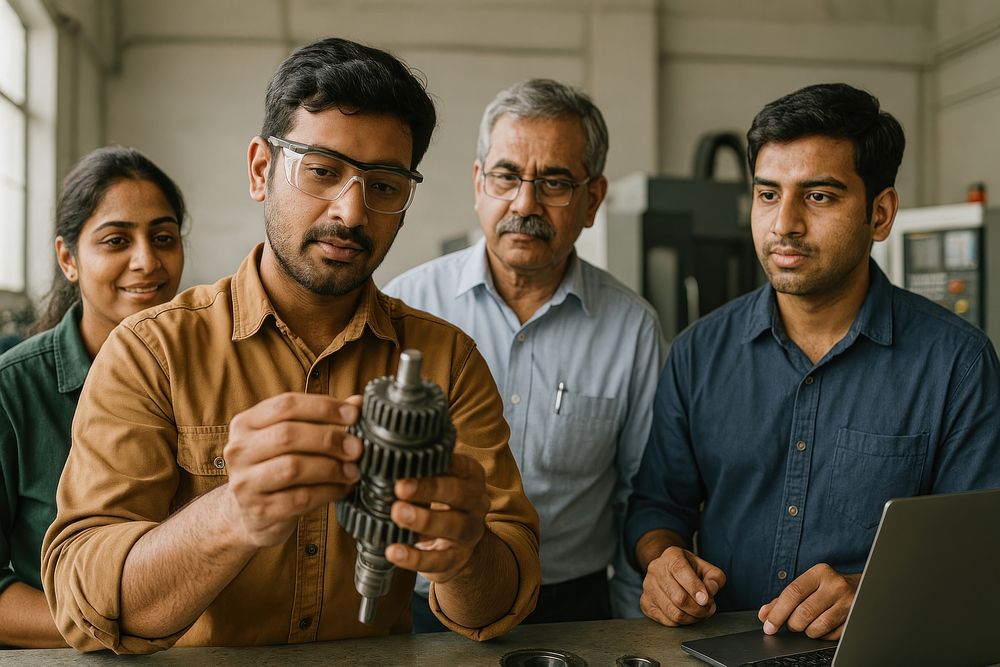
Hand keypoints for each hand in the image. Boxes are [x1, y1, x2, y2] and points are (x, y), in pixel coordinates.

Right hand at [222, 393, 363, 546]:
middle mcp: (239, 450)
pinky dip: (328, 492)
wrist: (250, 515)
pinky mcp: (259, 511)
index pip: (285, 405)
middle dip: (329, 439)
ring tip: (353, 471)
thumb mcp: (293, 438)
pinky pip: (300, 498)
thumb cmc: (276, 467)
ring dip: (331, 468)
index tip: (354, 415)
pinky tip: (343, 489)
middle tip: (357, 448)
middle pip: (288, 435)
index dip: (323, 407)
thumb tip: (357, 402)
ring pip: (293, 467)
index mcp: (245, 423)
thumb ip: (321, 418)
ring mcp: (245, 483)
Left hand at [384, 453, 489, 582]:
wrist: (456, 546)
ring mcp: (469, 532)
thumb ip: (420, 472)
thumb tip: (385, 462)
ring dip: (423, 520)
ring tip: (397, 514)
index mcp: (471, 478)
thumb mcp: (436, 483)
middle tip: (400, 488)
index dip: (441, 463)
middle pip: (458, 493)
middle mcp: (476, 503)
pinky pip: (438, 560)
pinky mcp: (456, 558)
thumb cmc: (438, 504)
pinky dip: (414, 557)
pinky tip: (394, 551)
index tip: (414, 461)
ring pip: (452, 525)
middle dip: (429, 488)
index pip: (461, 466)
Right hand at [641, 546, 726, 625]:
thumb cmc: (690, 570)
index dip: (695, 589)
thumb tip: (711, 590)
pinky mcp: (645, 602)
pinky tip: (688, 615)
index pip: (681, 571)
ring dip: (692, 618)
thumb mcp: (706, 568)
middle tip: (708, 609)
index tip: (707, 600)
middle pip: (679, 598)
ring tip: (701, 613)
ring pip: (674, 613)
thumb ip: (714, 578)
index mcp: (672, 556)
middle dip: (699, 609)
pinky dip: (682, 623)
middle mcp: (656, 569)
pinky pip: (667, 621)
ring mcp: (648, 587)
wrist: (668, 570)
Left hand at [758, 563, 860, 638]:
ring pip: (817, 627)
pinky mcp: (855, 619)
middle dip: (792, 624)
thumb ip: (782, 599)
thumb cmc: (826, 587)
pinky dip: (821, 636)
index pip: (793, 593)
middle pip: (804, 613)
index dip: (777, 612)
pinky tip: (821, 627)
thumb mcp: (806, 585)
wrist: (860, 588)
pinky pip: (831, 636)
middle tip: (791, 624)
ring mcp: (849, 603)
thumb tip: (764, 615)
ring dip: (807, 631)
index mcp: (820, 573)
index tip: (768, 626)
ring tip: (807, 625)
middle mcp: (835, 585)